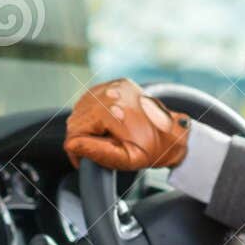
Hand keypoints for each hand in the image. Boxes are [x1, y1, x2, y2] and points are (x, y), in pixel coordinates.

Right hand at [64, 78, 189, 171]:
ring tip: (102, 139)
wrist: (173, 133)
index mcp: (110, 109)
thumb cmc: (152, 149)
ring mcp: (115, 85)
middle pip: (76, 118)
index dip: (75, 150)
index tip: (82, 161)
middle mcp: (111, 92)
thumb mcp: (125, 159)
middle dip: (81, 138)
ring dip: (86, 126)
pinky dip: (94, 114)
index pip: (75, 130)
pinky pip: (93, 99)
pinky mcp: (118, 83)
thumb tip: (72, 144)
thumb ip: (96, 152)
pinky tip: (106, 125)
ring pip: (81, 108)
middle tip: (95, 151)